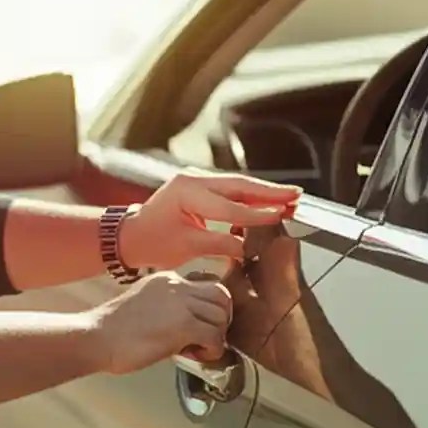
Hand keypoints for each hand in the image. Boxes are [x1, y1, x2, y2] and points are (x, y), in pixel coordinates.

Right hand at [87, 271, 233, 374]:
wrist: (97, 337)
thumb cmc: (114, 329)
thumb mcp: (145, 302)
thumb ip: (168, 306)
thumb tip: (188, 323)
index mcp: (167, 278)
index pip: (206, 284)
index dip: (208, 308)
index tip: (199, 325)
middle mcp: (177, 285)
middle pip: (222, 295)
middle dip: (221, 319)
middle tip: (206, 337)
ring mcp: (181, 304)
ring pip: (222, 315)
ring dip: (217, 335)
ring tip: (198, 348)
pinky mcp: (183, 326)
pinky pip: (215, 336)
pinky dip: (212, 350)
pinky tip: (195, 356)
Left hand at [118, 170, 301, 270]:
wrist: (130, 235)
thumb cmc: (152, 242)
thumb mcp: (185, 247)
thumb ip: (218, 244)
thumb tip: (246, 247)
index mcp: (187, 192)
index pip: (229, 205)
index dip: (257, 213)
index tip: (281, 215)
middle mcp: (193, 179)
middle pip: (239, 186)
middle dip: (269, 192)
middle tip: (296, 196)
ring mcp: (197, 180)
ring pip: (238, 186)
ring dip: (264, 193)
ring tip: (290, 198)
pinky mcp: (200, 187)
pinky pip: (230, 190)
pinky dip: (251, 196)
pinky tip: (269, 202)